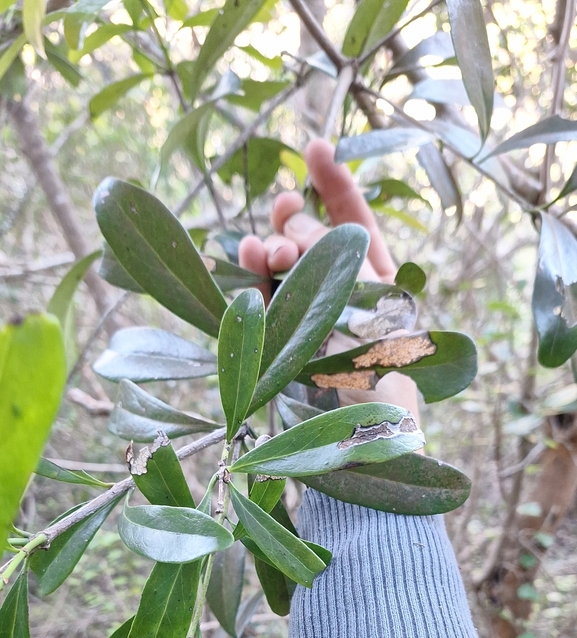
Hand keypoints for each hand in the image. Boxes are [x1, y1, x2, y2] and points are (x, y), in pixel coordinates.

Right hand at [238, 139, 419, 419]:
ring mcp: (303, 310)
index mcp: (373, 274)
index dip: (334, 182)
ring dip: (268, 247)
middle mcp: (336, 286)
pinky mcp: (277, 333)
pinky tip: (246, 261)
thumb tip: (286, 229)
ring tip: (263, 255)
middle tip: (286, 250)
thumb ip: (328, 255)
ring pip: (277, 259)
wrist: (358, 425)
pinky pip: (259, 291)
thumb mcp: (363, 296)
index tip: (313, 147)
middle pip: (308, 235)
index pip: (352, 217)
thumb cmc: (378, 365)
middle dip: (294, 229)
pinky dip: (251, 273)